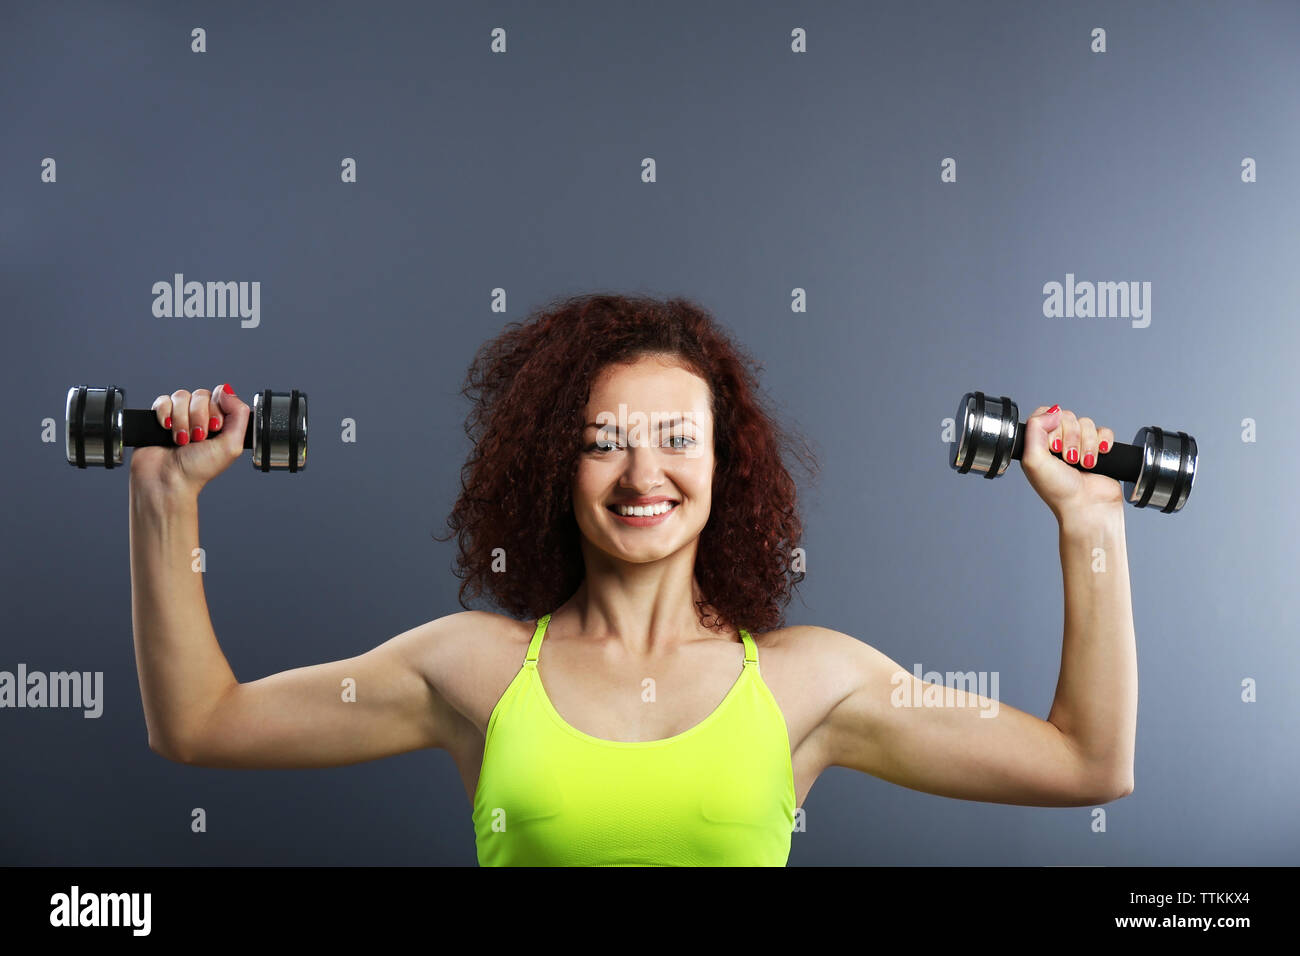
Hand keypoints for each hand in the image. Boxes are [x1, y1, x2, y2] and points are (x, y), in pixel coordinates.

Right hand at [128, 383, 251, 495]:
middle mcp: (200, 416)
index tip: (215, 427)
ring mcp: (179, 416)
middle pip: (201, 394)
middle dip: (199, 417)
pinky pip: (163, 400)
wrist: (168, 480)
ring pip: (181, 396)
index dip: (217, 408)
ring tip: (182, 440)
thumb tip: (227, 390)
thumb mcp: (231, 445)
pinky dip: (165, 414)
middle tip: (198, 438)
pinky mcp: (159, 417)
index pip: (220, 395)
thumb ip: (239, 415)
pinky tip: (167, 429)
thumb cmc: (198, 469)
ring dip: (182, 420)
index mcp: (219, 421)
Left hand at [1020, 405, 1124, 520]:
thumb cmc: (1058, 490)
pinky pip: (1104, 431)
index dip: (1051, 425)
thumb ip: (1034, 429)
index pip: (1044, 413)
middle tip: (1068, 459)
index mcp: (1039, 443)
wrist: (1088, 507)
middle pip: (1067, 416)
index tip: (1053, 446)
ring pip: (1087, 423)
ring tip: (1083, 464)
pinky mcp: (1100, 449)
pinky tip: (1100, 457)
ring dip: (1087, 445)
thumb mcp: (1033, 460)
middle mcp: (1058, 442)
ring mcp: (1080, 445)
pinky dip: (1103, 443)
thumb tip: (1053, 411)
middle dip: (1071, 438)